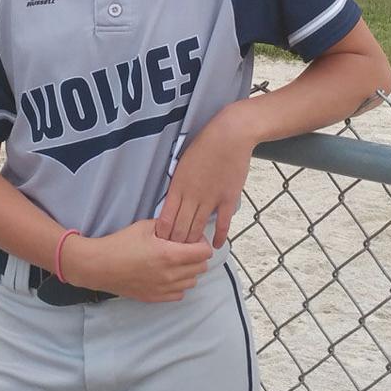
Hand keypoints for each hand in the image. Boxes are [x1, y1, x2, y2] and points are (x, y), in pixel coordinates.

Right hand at [62, 220, 211, 301]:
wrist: (99, 266)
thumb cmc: (120, 244)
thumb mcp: (145, 226)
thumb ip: (166, 226)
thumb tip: (180, 226)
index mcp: (169, 255)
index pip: (204, 252)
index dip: (201, 242)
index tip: (193, 238)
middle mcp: (170, 274)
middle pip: (201, 267)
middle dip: (197, 256)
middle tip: (185, 248)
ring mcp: (163, 288)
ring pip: (192, 281)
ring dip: (189, 271)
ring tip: (176, 261)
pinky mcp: (155, 297)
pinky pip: (179, 294)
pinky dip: (179, 284)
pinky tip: (168, 274)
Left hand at [156, 105, 257, 246]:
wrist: (229, 135)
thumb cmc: (204, 145)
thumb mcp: (182, 163)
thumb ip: (178, 185)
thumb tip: (172, 201)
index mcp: (178, 187)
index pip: (165, 220)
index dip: (162, 236)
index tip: (161, 244)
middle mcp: (192, 196)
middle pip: (179, 229)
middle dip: (175, 245)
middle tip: (174, 255)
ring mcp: (210, 199)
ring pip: (197, 229)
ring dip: (193, 243)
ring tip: (191, 253)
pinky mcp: (227, 199)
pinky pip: (222, 224)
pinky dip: (218, 236)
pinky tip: (214, 244)